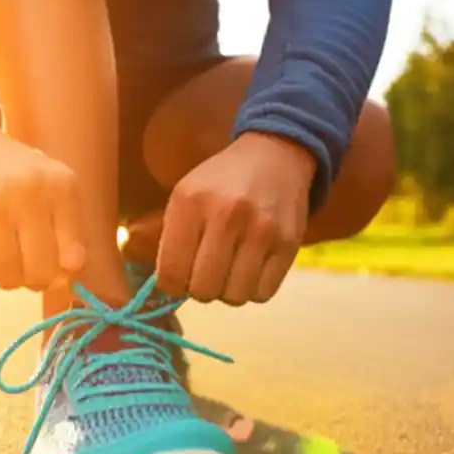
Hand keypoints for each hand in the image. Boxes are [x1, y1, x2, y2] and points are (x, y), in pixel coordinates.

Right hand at [0, 107, 85, 290]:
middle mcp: (28, 193)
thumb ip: (67, 237)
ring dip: (6, 277)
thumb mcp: (50, 191)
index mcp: (60, 187)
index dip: (62, 272)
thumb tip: (63, 290)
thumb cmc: (14, 176)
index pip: (73, 259)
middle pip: (40, 273)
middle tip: (24, 264)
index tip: (51, 263)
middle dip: (33, 279)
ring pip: (7, 277)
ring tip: (1, 255)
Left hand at [156, 132, 312, 304]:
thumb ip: (169, 240)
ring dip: (227, 291)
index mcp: (191, 202)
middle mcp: (227, 215)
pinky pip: (263, 294)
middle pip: (203, 289)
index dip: (171, 285)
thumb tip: (164, 291)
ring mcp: (262, 230)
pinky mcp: (289, 244)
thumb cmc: (220, 184)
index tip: (177, 279)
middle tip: (204, 274)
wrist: (274, 157)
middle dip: (199, 289)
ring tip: (228, 270)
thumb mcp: (184, 196)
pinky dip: (253, 290)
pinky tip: (249, 269)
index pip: (171, 272)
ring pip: (234, 297)